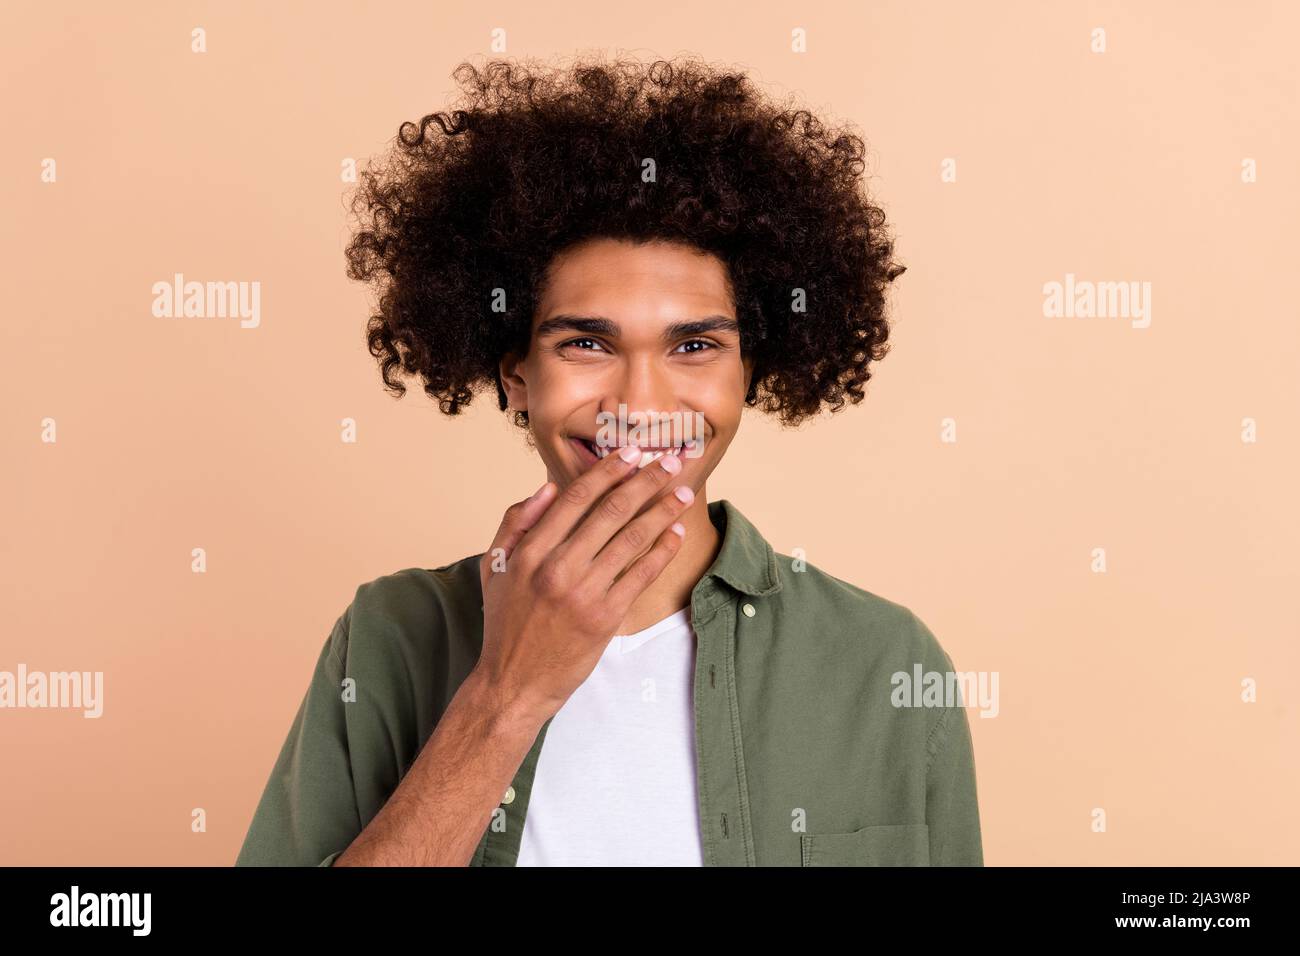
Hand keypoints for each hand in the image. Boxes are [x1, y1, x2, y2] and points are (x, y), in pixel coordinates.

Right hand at [474, 444, 693, 722]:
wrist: (514, 682)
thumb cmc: (505, 623)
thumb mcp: (493, 568)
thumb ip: (515, 523)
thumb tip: (547, 488)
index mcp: (529, 551)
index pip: (575, 497)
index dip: (607, 471)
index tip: (629, 452)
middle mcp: (556, 568)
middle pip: (610, 511)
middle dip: (644, 482)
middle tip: (668, 462)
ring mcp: (583, 593)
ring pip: (631, 540)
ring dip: (662, 511)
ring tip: (682, 493)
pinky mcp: (604, 618)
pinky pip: (640, 576)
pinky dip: (661, 551)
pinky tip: (676, 533)